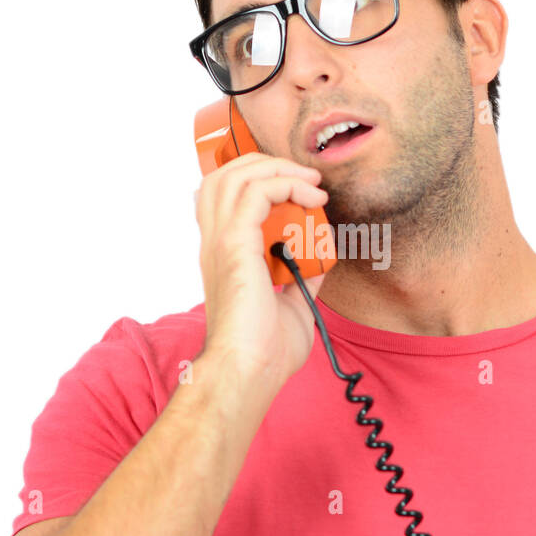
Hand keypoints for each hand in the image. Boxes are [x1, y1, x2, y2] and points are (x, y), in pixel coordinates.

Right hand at [194, 151, 328, 395]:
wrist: (250, 372)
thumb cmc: (266, 351)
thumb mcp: (293, 305)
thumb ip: (301, 277)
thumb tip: (319, 258)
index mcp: (224, 256)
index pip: (225, 196)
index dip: (259, 179)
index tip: (302, 190)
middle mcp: (216, 243)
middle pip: (225, 175)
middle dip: (268, 164)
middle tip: (305, 177)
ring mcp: (221, 242)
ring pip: (236, 175)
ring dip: (279, 169)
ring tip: (311, 182)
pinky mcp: (234, 245)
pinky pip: (256, 193)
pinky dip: (286, 185)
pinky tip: (313, 199)